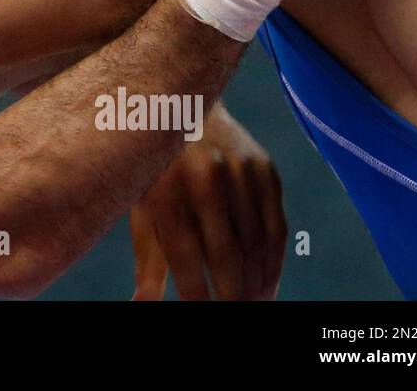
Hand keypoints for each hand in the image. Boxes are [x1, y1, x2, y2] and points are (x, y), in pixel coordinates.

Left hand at [130, 103, 285, 299]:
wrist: (181, 101)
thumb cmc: (154, 168)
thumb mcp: (141, 206)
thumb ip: (147, 259)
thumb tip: (141, 307)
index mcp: (165, 186)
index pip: (184, 253)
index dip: (195, 291)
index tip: (202, 313)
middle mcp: (204, 177)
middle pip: (224, 251)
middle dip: (232, 294)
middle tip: (236, 315)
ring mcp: (238, 170)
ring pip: (255, 242)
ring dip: (258, 283)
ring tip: (256, 306)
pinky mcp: (263, 168)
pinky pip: (275, 224)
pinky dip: (275, 259)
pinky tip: (269, 282)